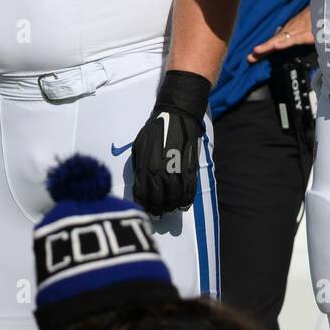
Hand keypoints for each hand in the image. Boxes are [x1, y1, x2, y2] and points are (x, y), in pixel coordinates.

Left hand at [131, 70, 211, 215]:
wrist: (177, 117)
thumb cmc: (154, 130)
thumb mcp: (138, 147)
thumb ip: (138, 166)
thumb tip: (140, 183)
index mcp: (144, 167)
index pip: (141, 195)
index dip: (142, 204)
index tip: (144, 208)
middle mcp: (160, 173)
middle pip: (158, 200)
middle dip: (157, 209)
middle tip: (157, 212)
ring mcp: (176, 172)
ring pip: (174, 198)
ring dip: (171, 206)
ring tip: (169, 208)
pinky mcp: (190, 169)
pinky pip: (189, 190)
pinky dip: (186, 200)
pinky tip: (183, 204)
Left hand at [248, 7, 313, 62]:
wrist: (326, 8)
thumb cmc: (316, 17)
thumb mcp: (304, 26)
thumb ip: (293, 33)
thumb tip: (280, 33)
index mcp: (290, 31)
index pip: (274, 41)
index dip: (263, 49)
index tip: (251, 57)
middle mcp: (292, 31)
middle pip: (274, 42)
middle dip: (262, 50)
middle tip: (249, 58)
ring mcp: (299, 32)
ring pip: (282, 40)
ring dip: (269, 46)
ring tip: (257, 51)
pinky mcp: (308, 35)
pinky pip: (296, 40)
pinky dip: (286, 43)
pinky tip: (277, 45)